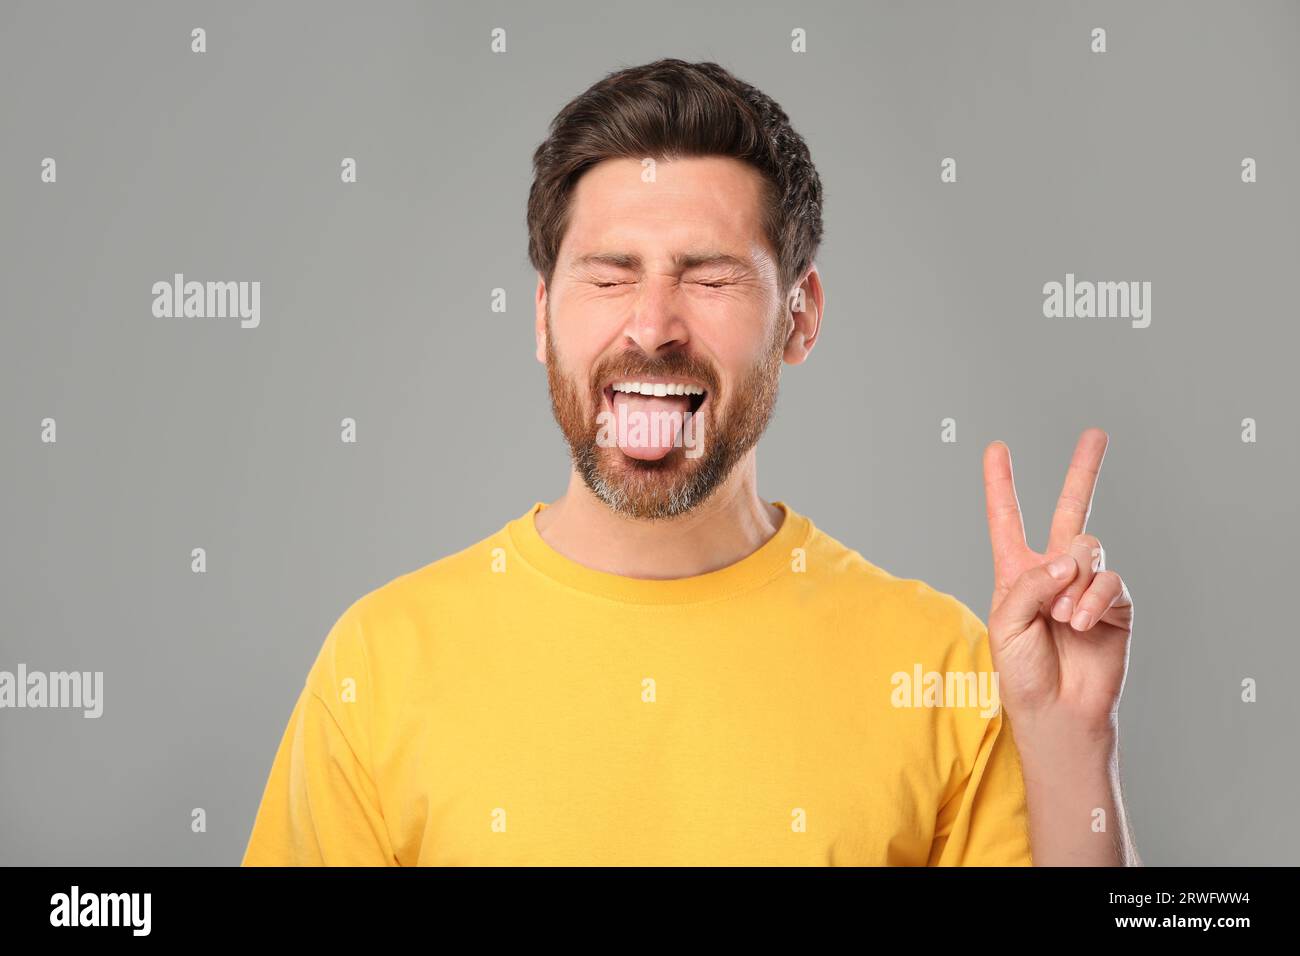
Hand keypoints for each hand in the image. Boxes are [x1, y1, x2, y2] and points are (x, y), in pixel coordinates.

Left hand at [982, 428, 1133, 735]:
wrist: (1058, 710)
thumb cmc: (1022, 671)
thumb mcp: (1005, 622)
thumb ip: (1030, 582)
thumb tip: (1070, 558)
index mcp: (1016, 572)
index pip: (1007, 519)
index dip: (1001, 484)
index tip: (996, 448)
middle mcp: (1054, 571)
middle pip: (1071, 510)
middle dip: (1085, 471)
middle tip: (1097, 434)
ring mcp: (1088, 585)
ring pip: (1088, 550)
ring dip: (1071, 584)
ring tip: (1062, 619)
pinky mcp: (1117, 604)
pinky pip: (1109, 581)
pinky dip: (1092, 599)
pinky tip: (1081, 622)